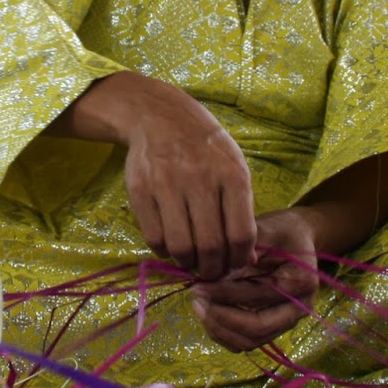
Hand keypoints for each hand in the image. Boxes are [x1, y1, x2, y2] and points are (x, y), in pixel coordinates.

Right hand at [122, 87, 256, 280]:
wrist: (158, 115)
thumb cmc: (205, 146)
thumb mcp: (233, 168)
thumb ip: (242, 212)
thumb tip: (247, 260)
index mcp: (232, 175)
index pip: (242, 234)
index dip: (239, 260)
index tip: (234, 266)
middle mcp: (200, 179)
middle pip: (211, 246)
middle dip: (213, 270)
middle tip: (211, 272)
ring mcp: (167, 184)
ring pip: (181, 247)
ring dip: (187, 264)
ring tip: (191, 261)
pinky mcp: (141, 190)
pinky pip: (154, 237)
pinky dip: (163, 251)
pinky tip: (170, 246)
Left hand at [190, 208, 320, 350]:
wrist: (297, 240)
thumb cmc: (281, 231)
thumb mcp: (266, 230)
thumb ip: (243, 250)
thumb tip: (217, 272)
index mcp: (301, 282)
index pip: (257, 296)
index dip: (224, 294)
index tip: (197, 286)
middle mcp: (299, 308)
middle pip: (257, 328)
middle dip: (221, 318)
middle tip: (195, 300)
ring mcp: (287, 322)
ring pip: (250, 341)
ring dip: (220, 329)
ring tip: (198, 307)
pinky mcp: (274, 328)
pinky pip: (247, 342)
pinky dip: (224, 334)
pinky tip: (208, 316)